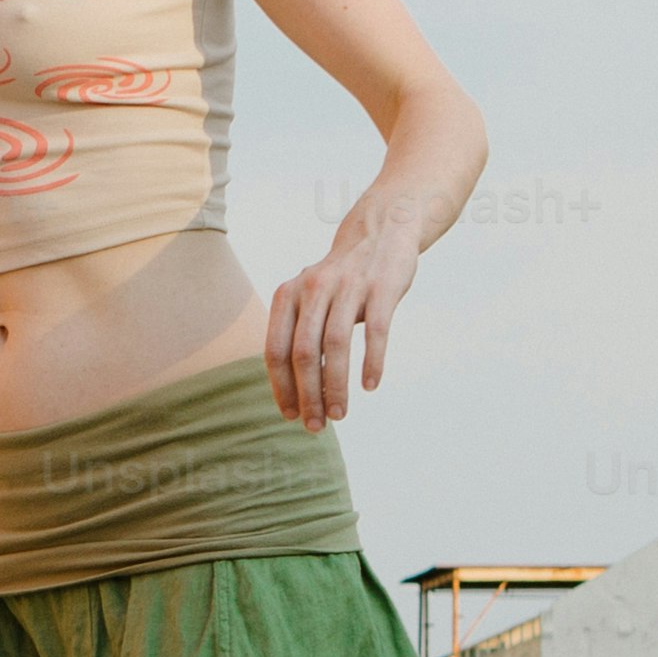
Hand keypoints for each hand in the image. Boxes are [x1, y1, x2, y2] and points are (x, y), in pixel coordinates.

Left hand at [262, 236, 419, 430]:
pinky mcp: (381, 288)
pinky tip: (369, 385)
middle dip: (308, 395)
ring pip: (336, 346)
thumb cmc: (342, 279)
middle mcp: (313, 289)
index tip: (291, 416)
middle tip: (317, 426)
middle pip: (304, 353)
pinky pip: (374, 331)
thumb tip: (297, 390)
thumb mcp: (310, 297)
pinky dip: (371, 362)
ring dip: (336, 386)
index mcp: (288, 295)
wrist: (381, 231)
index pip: (276, 350)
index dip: (282, 387)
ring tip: (340, 414)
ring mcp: (348, 286)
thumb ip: (300, 333)